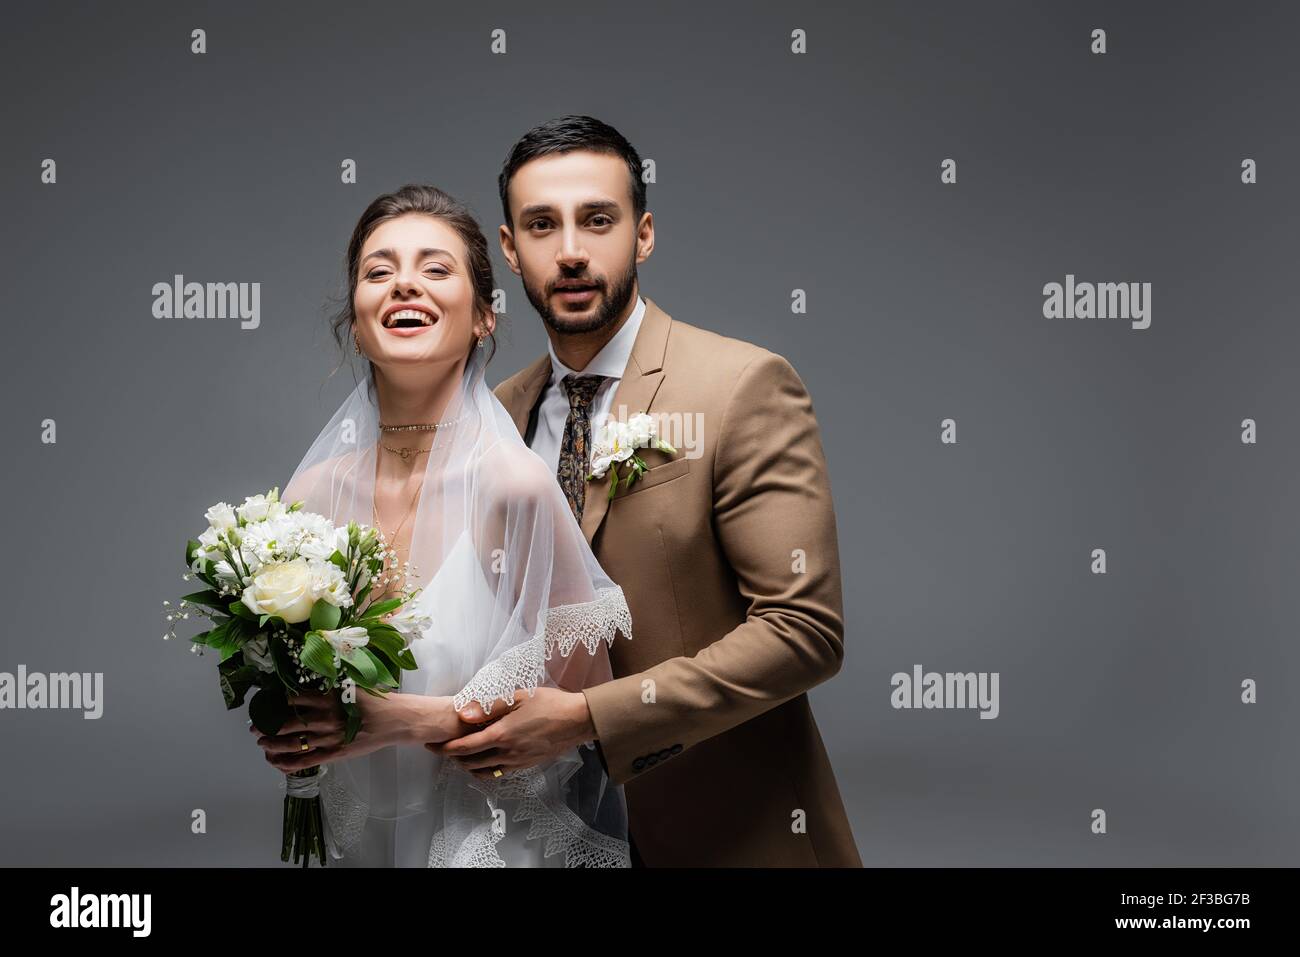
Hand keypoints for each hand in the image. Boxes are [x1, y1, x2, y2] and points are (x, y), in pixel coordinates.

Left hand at [250, 690, 457, 771]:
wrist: (395, 720)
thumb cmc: (374, 701)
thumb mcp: (351, 685)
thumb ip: (330, 685)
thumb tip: (309, 680)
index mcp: (329, 698)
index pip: (294, 699)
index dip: (276, 702)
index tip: (265, 703)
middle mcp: (325, 718)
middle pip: (287, 723)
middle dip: (266, 725)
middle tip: (254, 726)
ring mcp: (329, 737)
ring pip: (293, 744)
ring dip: (272, 744)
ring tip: (261, 743)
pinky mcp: (335, 753)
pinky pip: (307, 761)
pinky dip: (289, 763)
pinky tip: (276, 763)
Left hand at [424, 687, 595, 780]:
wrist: (578, 721)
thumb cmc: (550, 703)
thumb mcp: (518, 696)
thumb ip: (488, 706)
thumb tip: (461, 714)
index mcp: (502, 734)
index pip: (464, 747)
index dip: (444, 748)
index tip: (431, 745)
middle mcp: (507, 752)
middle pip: (470, 762)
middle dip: (451, 757)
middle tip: (439, 749)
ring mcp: (517, 762)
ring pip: (483, 770)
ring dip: (466, 765)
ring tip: (458, 756)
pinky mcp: (526, 765)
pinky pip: (499, 772)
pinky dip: (484, 769)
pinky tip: (483, 761)